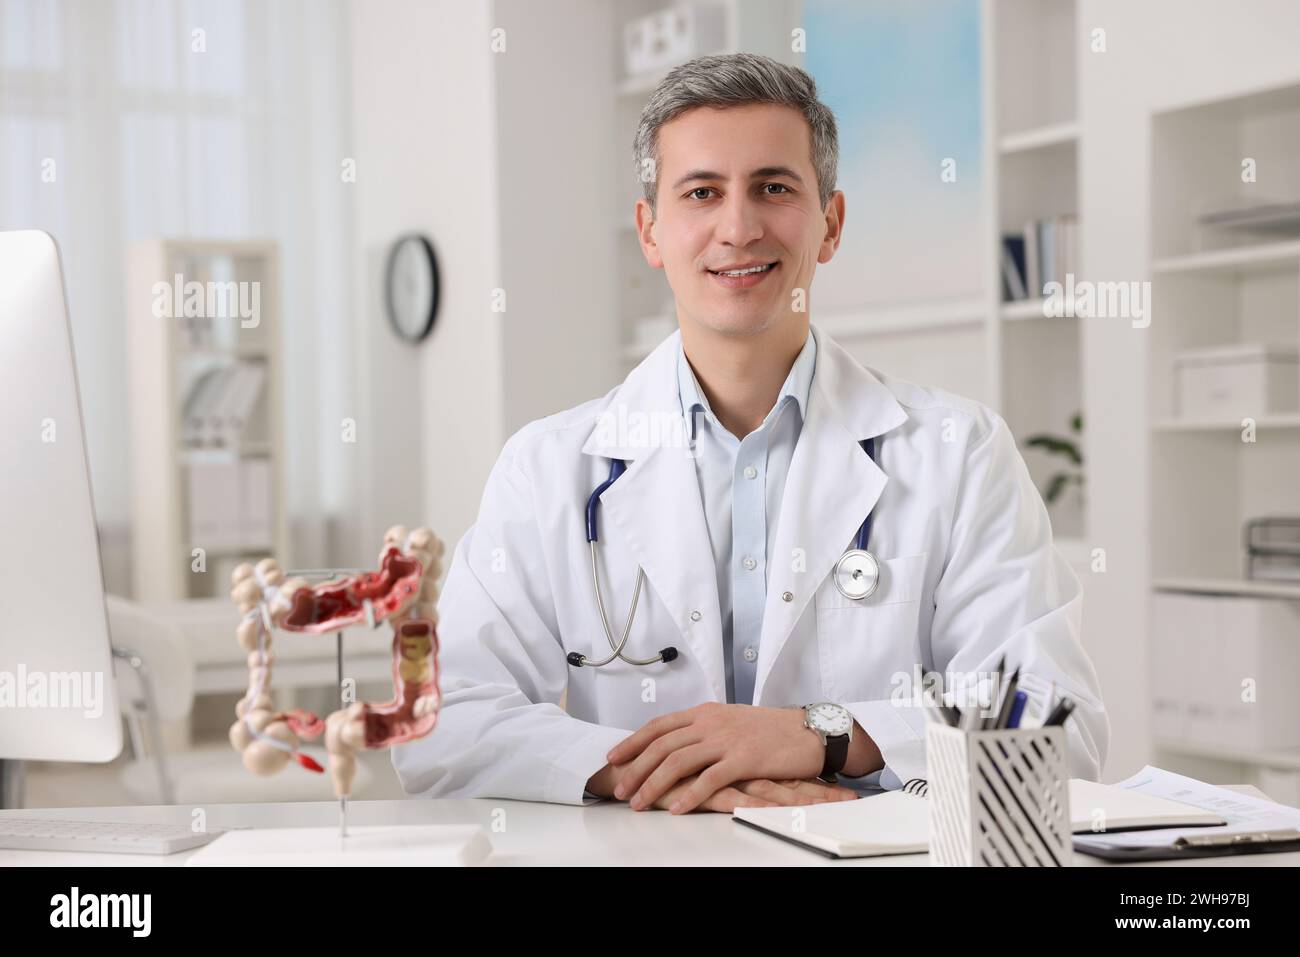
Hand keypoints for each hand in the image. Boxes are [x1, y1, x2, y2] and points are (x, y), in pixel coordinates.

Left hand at [606, 703, 828, 812]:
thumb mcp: (731, 720)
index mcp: (705, 712)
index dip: (633, 741)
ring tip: (639, 803)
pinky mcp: (744, 759)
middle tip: (620, 788)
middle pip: (662, 744)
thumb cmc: (770, 730)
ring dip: (654, 784)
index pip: (659, 725)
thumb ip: (704, 729)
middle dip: (636, 768)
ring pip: (679, 761)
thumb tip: (677, 743)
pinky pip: (710, 779)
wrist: (808, 731)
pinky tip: (677, 809)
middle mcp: (711, 722)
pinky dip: (691, 795)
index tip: (614, 757)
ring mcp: (726, 739)